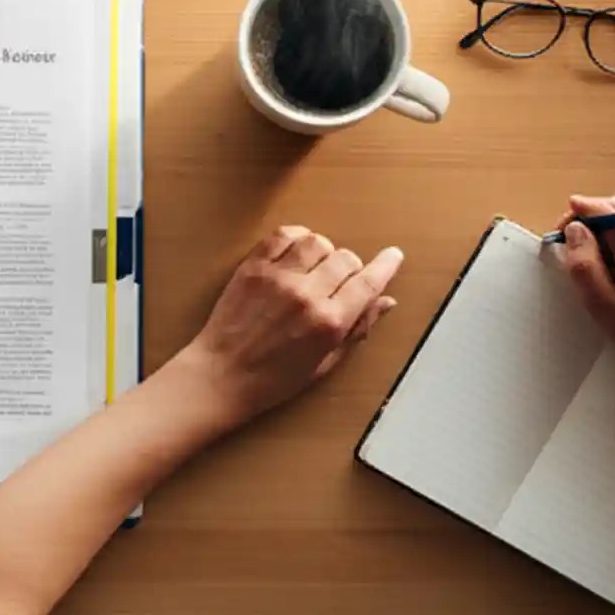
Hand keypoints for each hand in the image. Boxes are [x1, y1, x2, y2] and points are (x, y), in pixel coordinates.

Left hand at [176, 226, 403, 423]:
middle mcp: (306, 294)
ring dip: (323, 252)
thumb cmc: (273, 379)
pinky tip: (295, 253)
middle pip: (345, 259)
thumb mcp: (324, 363)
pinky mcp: (252, 267)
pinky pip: (283, 236)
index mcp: (329, 323)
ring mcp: (277, 277)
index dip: (385, 266)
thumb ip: (356, 329)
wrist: (221, 375)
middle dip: (350, 268)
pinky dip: (295, 238)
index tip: (393, 256)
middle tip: (338, 283)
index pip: (368, 282)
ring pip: (317, 242)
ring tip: (315, 269)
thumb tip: (386, 301)